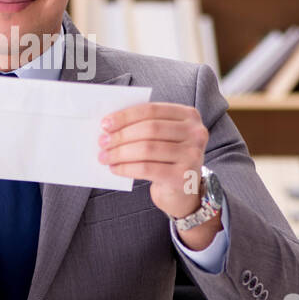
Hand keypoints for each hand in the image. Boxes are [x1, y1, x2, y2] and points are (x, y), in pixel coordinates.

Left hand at [98, 102, 208, 220]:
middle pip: (150, 129)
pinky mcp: (183, 176)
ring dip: (120, 153)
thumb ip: (144, 126)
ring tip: (105, 157)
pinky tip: (115, 168)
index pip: (152, 110)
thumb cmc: (167, 158)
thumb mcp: (163, 137)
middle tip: (102, 142)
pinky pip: (147, 168)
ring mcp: (192, 155)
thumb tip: (110, 126)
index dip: (126, 116)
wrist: (183, 189)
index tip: (105, 123)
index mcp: (189, 115)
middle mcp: (196, 133)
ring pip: (147, 149)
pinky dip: (126, 168)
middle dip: (121, 135)